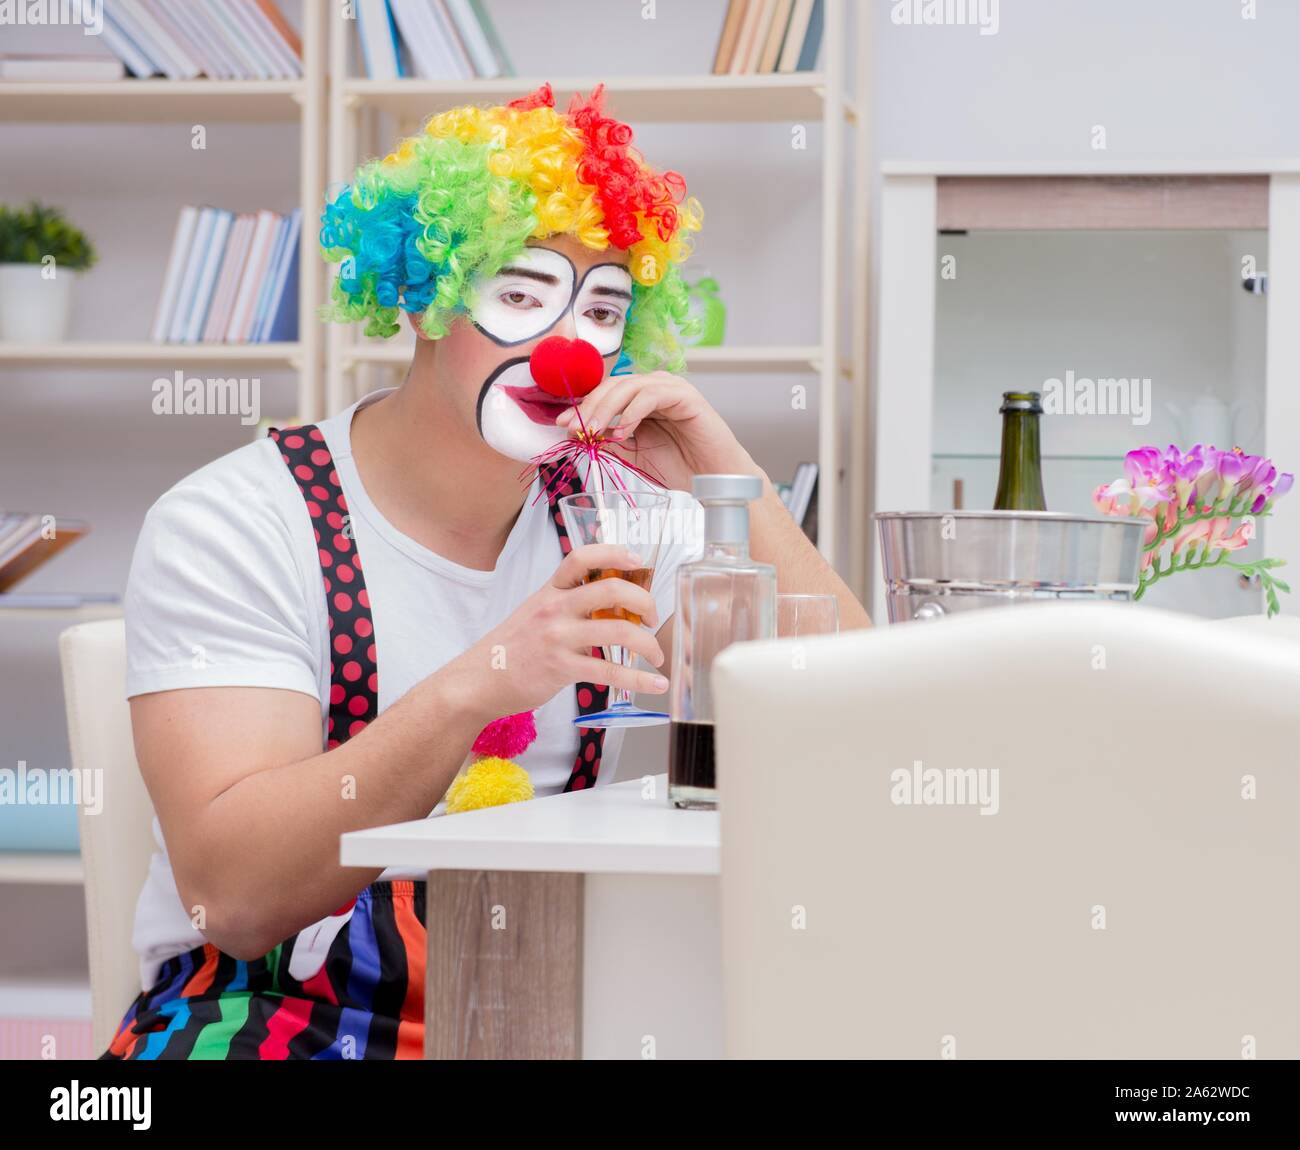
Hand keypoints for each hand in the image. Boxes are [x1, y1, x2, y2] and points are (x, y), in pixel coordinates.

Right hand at [446, 543, 667, 717]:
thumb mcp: (537, 613)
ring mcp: (557, 638)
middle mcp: (555, 609)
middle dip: (645, 601)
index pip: (582, 557)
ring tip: (656, 655)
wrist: (479, 679)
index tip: (637, 560)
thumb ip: (570, 604)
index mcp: (550, 591)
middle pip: (611, 590)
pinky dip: (640, 678)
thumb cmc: (514, 647)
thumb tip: (616, 604)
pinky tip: (656, 683)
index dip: (614, 553)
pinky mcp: (561, 668)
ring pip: (618, 630)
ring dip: (648, 644)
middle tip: (653, 617)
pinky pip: (610, 671)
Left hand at [554, 370, 761, 492]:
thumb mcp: (632, 453)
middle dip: (589, 407)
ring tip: (593, 432)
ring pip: (628, 386)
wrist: (712, 478)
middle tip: (573, 428)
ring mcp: (670, 388)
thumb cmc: (677, 466)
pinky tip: (623, 432)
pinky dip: (632, 412)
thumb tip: (577, 432)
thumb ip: (609, 439)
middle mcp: (653, 387)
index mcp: (640, 398)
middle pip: (612, 385)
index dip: (581, 406)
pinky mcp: (686, 395)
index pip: (604, 392)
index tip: (561, 424)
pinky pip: (652, 395)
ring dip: (606, 408)